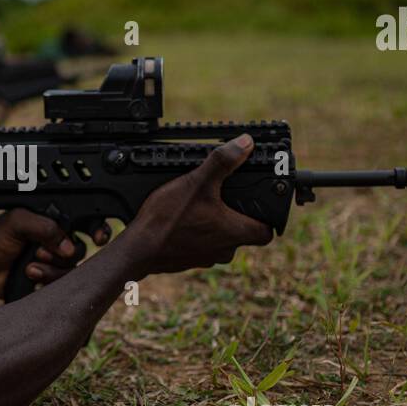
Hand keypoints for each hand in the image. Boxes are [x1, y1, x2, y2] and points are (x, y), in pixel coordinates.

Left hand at [0, 208, 111, 311]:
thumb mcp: (16, 222)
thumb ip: (44, 226)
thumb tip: (68, 244)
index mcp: (51, 220)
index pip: (83, 220)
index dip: (96, 228)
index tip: (97, 237)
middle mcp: (55, 240)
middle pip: (79, 247)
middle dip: (67, 251)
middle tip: (55, 252)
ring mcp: (51, 262)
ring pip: (71, 268)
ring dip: (53, 267)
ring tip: (31, 263)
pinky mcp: (47, 280)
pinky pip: (61, 284)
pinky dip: (48, 279)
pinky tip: (30, 274)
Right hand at [127, 134, 274, 275]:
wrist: (138, 250)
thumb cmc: (168, 219)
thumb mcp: (197, 182)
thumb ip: (223, 162)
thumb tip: (245, 144)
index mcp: (235, 232)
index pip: (266, 232)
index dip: (268, 218)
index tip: (262, 205)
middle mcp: (225, 250)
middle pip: (243, 234)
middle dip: (236, 216)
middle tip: (225, 198)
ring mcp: (206, 258)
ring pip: (221, 241)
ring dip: (215, 225)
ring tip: (200, 206)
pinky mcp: (188, 261)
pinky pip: (200, 246)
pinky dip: (196, 234)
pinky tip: (181, 221)